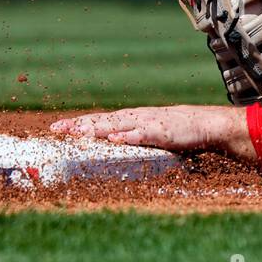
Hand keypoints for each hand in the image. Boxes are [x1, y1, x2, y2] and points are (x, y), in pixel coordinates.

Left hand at [51, 105, 255, 159]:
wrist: (205, 124)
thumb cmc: (178, 130)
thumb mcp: (150, 133)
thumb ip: (132, 137)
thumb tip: (111, 144)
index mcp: (131, 119)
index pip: (99, 120)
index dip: (78, 124)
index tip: (56, 128)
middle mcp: (135, 117)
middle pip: (101, 121)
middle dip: (78, 125)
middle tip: (57, 130)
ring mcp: (147, 123)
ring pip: (116, 125)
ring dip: (96, 129)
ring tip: (78, 132)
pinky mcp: (161, 132)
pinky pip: (141, 134)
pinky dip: (127, 136)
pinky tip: (115, 139)